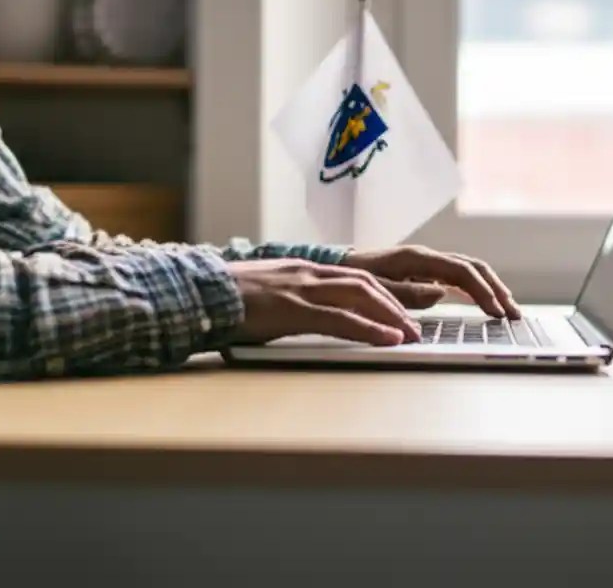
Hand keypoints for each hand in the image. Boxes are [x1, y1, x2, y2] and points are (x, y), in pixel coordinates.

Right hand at [229, 259, 423, 345]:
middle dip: (396, 304)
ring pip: (360, 295)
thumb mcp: (268, 295)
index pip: (355, 277)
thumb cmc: (226, 301)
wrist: (196, 294)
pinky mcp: (291, 309)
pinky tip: (387, 340)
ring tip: (411, 336)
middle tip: (417, 328)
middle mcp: (307, 275)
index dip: (384, 293)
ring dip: (391, 316)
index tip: (404, 312)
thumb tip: (309, 316)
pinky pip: (339, 318)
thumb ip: (293, 301)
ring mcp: (300, 290)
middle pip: (366, 283)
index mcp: (303, 271)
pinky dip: (368, 328)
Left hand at [341, 245, 520, 319]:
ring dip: (491, 289)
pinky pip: (459, 278)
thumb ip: (406, 293)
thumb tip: (442, 293)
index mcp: (416, 259)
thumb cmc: (350, 280)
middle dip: (496, 289)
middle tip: (513, 314)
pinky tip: (487, 305)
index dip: (482, 291)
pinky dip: (477, 290)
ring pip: (470, 271)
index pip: (461, 272)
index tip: (496, 312)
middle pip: (473, 267)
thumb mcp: (374, 289)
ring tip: (508, 310)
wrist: (335, 270)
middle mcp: (426, 257)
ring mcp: (427, 264)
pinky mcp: (425, 272)